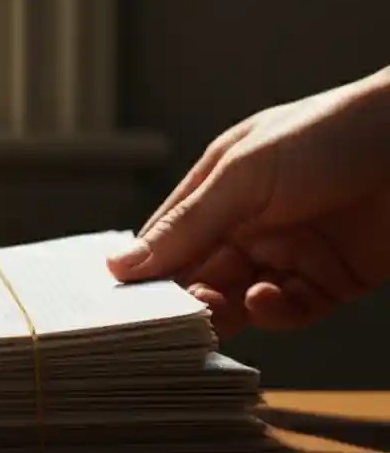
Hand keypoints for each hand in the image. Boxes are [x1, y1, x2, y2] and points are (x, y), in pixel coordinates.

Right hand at [107, 68, 389, 336]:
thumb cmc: (333, 135)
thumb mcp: (245, 174)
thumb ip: (187, 225)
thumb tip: (120, 265)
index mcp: (219, 187)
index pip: (167, 240)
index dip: (145, 272)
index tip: (123, 304)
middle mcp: (249, 222)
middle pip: (199, 275)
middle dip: (183, 298)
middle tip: (172, 316)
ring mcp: (290, 252)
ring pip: (238, 299)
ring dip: (223, 310)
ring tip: (214, 309)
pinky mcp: (331, 281)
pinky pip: (288, 311)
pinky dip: (272, 313)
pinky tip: (268, 300)